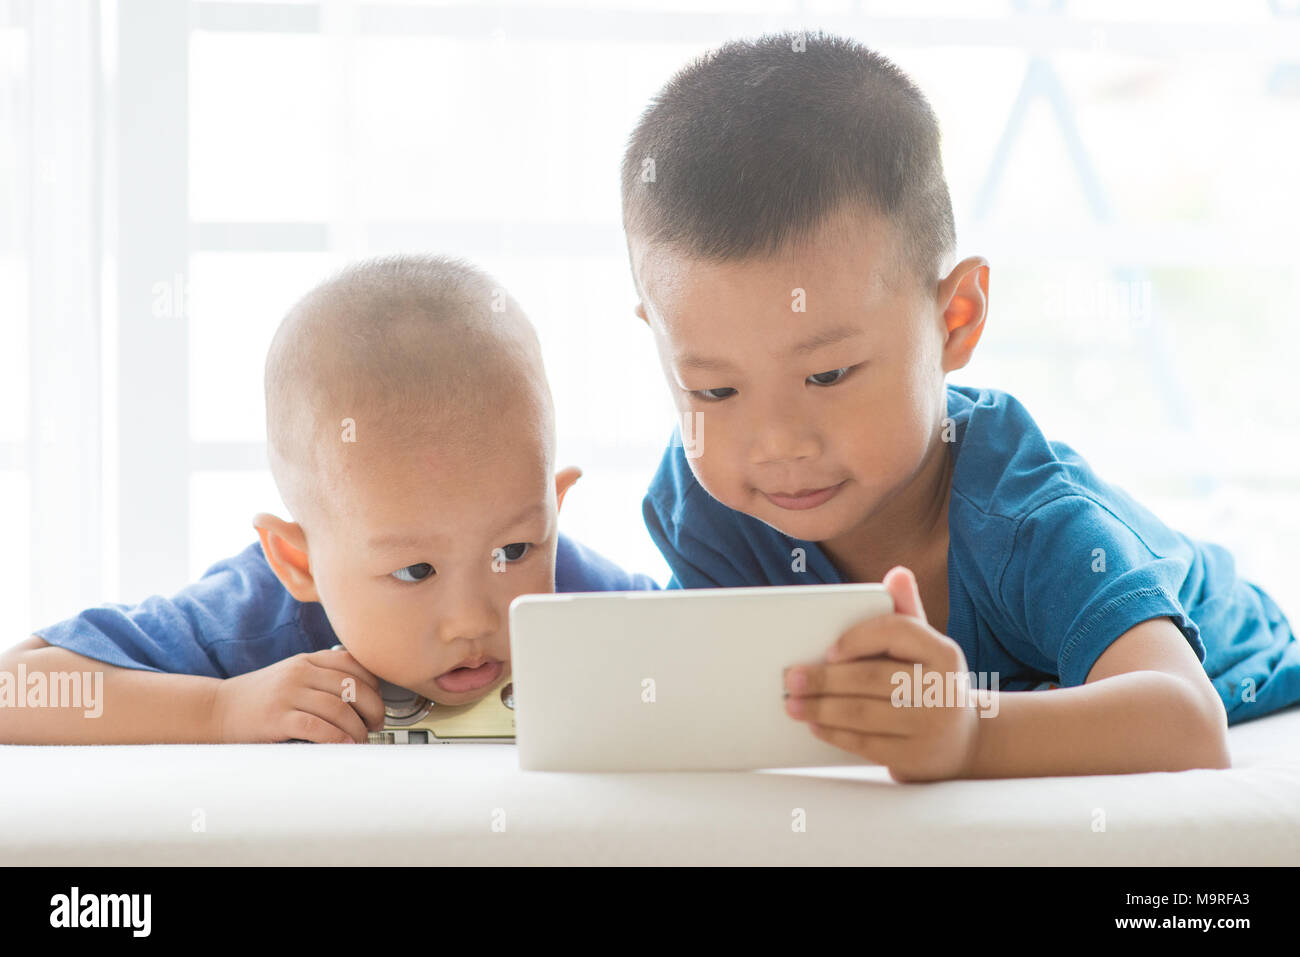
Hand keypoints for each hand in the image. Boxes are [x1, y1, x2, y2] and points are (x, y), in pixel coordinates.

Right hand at [212, 646, 385, 742]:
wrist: (216, 710)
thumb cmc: (260, 698)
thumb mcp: (292, 676)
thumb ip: (322, 677)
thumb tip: (365, 693)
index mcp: (307, 660)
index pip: (354, 663)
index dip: (374, 684)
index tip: (378, 702)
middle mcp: (300, 672)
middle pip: (353, 686)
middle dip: (373, 708)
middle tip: (376, 725)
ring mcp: (288, 694)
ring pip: (339, 708)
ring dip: (358, 729)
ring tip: (362, 741)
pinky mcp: (277, 718)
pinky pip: (317, 727)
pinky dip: (337, 739)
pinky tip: (344, 747)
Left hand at [784, 567, 981, 781]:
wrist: (965, 740)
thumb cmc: (930, 682)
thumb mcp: (926, 647)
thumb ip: (906, 612)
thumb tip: (897, 573)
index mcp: (944, 653)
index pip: (897, 632)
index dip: (859, 638)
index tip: (829, 649)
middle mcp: (942, 689)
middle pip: (872, 677)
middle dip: (825, 678)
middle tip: (791, 678)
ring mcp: (931, 727)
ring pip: (864, 714)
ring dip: (821, 708)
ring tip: (793, 704)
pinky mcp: (915, 758)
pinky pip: (865, 744)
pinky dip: (834, 733)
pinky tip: (814, 724)